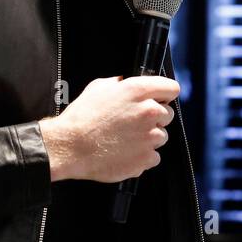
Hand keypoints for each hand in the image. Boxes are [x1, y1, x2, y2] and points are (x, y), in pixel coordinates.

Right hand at [37, 75, 178, 183]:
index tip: (160, 100)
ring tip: (125, 140)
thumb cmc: (80, 118)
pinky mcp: (146, 158)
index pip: (172, 88)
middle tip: (134, 123)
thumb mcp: (97, 88)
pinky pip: (153, 157)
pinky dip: (142, 157)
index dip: (164, 94)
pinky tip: (125, 152)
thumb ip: (118, 84)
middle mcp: (148, 112)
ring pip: (161, 136)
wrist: (69, 147)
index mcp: (138, 91)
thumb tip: (124, 83)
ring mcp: (149, 137)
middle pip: (167, 114)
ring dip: (148, 138)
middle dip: (154, 118)